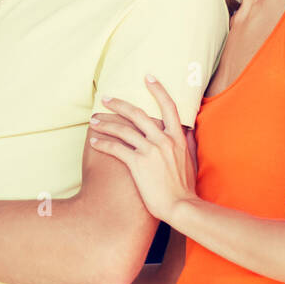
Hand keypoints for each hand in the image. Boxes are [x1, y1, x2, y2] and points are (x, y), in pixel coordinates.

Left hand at [87, 75, 199, 223]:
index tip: (147, 77)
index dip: (158, 90)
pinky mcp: (138, 164)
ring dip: (105, 124)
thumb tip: (186, 129)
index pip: (169, 107)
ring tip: (93, 121)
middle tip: (105, 98)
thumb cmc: (185, 187)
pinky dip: (103, 144)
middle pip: (138, 114)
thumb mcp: (191, 160)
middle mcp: (164, 140)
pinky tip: (94, 142)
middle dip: (119, 104)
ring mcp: (151, 151)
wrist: (181, 206)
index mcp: (177, 137)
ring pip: (123, 130)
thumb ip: (187, 142)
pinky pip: (116, 148)